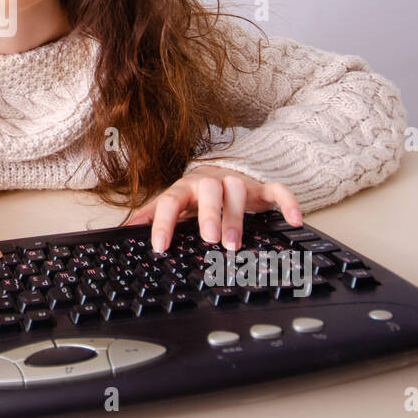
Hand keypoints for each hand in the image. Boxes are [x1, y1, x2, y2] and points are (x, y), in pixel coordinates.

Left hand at [123, 164, 303, 252]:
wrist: (224, 172)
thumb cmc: (195, 196)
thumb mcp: (173, 204)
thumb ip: (152, 216)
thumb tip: (123, 230)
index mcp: (185, 189)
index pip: (170, 202)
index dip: (164, 223)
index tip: (160, 246)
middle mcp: (210, 183)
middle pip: (208, 193)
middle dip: (209, 216)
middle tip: (209, 240)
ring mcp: (237, 183)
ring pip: (237, 192)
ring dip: (236, 217)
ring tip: (233, 244)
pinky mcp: (261, 188)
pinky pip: (277, 190)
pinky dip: (287, 202)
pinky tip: (294, 219)